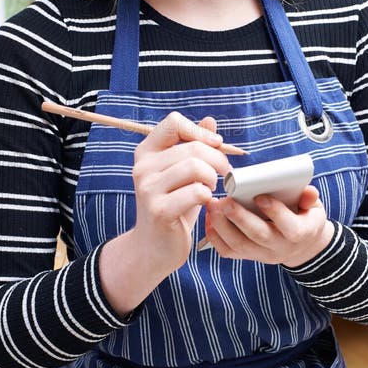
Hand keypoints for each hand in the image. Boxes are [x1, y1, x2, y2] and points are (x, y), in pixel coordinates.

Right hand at [99, 112, 228, 313]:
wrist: (154, 248)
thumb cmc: (173, 206)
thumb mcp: (182, 174)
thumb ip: (193, 145)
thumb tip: (210, 120)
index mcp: (146, 152)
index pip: (173, 122)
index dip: (199, 131)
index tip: (214, 146)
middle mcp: (142, 167)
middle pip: (191, 147)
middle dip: (217, 159)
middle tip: (224, 173)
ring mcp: (148, 189)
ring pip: (194, 167)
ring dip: (212, 178)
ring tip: (212, 188)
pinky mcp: (159, 210)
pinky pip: (195, 192)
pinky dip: (207, 196)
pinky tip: (206, 202)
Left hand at [204, 185, 333, 267]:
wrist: (301, 246)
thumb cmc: (304, 218)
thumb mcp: (314, 208)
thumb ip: (309, 199)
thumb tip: (308, 191)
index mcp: (300, 233)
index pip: (289, 227)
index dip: (275, 212)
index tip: (259, 196)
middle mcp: (279, 247)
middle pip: (258, 236)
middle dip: (239, 218)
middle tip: (225, 200)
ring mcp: (262, 254)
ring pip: (239, 245)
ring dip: (222, 226)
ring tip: (212, 206)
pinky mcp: (248, 256)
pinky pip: (228, 251)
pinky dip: (215, 236)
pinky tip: (210, 218)